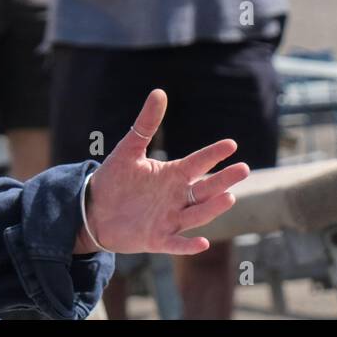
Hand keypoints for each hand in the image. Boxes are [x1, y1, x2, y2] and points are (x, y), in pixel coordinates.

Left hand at [79, 89, 249, 254]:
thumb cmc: (114, 179)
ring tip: (229, 197)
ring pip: (197, 214)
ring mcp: (169, 219)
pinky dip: (189, 245)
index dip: (214, 154)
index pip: (198, 162)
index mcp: (173, 174)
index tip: (231, 144)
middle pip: (206, 189)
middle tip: (243, 169)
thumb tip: (159, 91)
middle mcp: (177, 197)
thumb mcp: (129, 149)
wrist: (93, 210)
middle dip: (224, 180)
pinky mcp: (157, 239)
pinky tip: (202, 243)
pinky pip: (176, 243)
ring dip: (213, 208)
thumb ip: (146, 124)